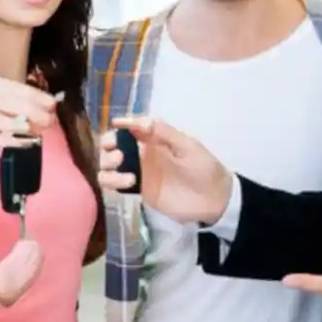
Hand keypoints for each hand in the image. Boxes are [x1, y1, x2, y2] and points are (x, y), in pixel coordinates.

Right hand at [0, 70, 57, 148]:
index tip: (52, 104)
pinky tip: (17, 142)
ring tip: (35, 130)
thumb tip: (33, 110)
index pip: (9, 86)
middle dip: (30, 110)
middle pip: (4, 100)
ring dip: (16, 124)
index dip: (33, 95)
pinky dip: (1, 139)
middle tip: (48, 120)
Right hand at [97, 117, 232, 223]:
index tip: (117, 125)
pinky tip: (128, 183)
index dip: (121, 125)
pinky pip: (114, 184)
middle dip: (108, 146)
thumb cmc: (204, 168)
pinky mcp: (138, 190)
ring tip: (128, 174)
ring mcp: (138, 172)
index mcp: (154, 139)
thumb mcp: (188, 146)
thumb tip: (140, 122)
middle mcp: (142, 153)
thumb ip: (164, 133)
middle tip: (119, 154)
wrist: (214, 200)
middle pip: (112, 145)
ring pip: (108, 165)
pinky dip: (111, 182)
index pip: (130, 128)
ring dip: (107, 165)